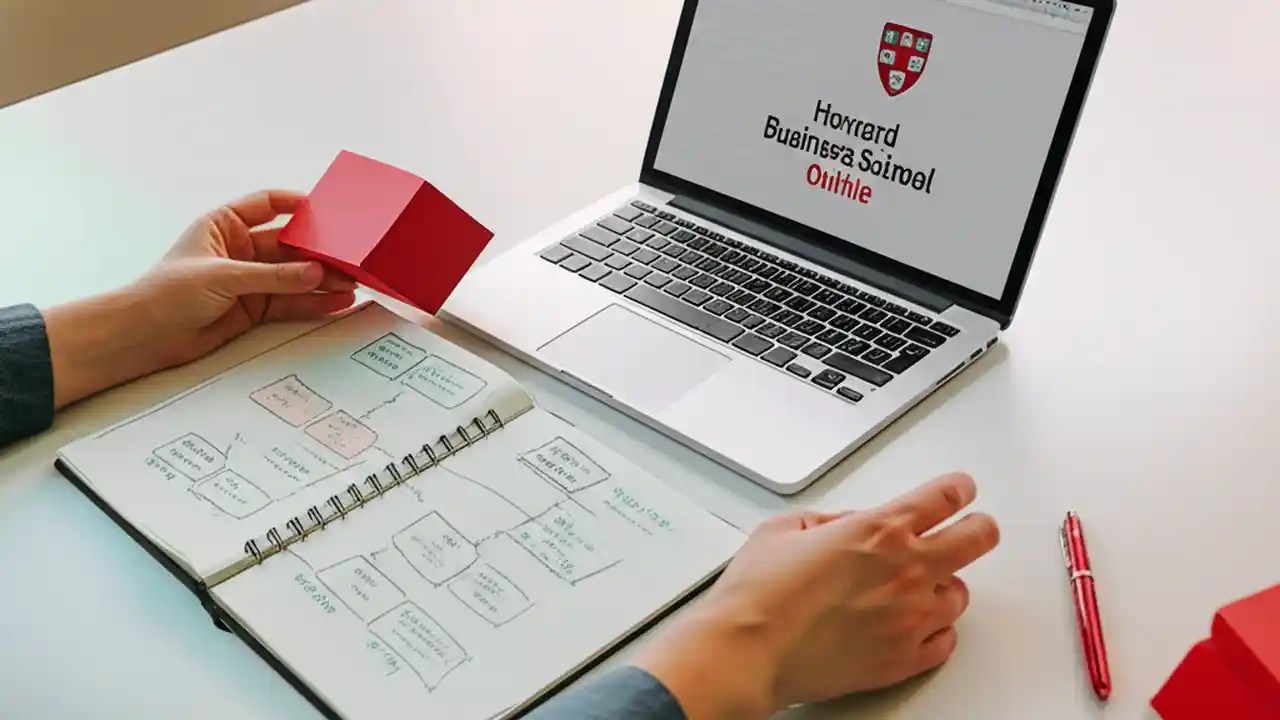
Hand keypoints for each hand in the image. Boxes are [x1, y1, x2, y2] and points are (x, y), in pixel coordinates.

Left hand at [132, 189, 355, 365]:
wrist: (144, 337)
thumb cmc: (166, 293)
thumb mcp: (222, 276)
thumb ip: (272, 276)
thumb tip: (314, 272)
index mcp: (224, 225)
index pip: (267, 204)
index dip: (296, 204)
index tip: (327, 209)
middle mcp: (240, 250)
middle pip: (289, 245)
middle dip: (318, 252)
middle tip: (348, 257)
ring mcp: (249, 280)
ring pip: (295, 276)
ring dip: (322, 280)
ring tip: (352, 283)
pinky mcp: (254, 308)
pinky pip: (291, 303)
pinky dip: (314, 303)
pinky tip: (337, 302)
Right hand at [634, 473, 999, 718]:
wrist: (747, 652)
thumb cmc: (759, 595)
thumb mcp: (785, 528)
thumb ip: (828, 520)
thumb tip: (847, 525)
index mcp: (878, 530)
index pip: (945, 497)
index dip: (959, 489)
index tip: (961, 490)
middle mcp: (905, 571)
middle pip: (977, 539)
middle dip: (978, 528)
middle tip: (974, 528)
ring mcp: (910, 619)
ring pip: (961, 594)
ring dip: (945, 584)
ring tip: (922, 585)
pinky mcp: (903, 659)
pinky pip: (945, 641)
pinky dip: (936, 630)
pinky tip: (919, 624)